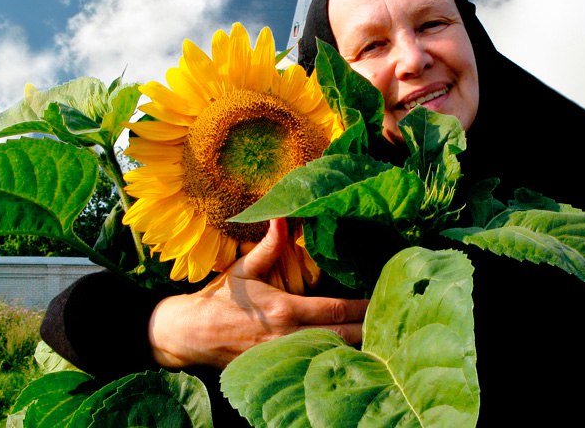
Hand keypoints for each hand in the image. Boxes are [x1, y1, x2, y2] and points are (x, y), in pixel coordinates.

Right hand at [148, 218, 368, 368]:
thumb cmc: (220, 299)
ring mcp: (286, 358)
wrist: (191, 335)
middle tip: (394, 321)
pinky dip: (335, 361)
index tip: (385, 300)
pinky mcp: (280, 370)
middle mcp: (290, 337)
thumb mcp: (244, 268)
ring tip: (381, 339)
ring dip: (357, 348)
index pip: (337, 310)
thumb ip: (269, 244)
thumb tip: (282, 215)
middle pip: (344, 338)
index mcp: (286, 309)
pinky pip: (315, 367)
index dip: (364, 307)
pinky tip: (352, 357)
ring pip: (333, 356)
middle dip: (371, 331)